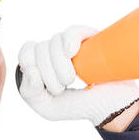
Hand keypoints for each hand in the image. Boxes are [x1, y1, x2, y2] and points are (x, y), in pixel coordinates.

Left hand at [16, 24, 138, 126]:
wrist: (111, 106)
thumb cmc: (80, 105)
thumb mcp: (49, 107)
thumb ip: (30, 93)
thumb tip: (31, 71)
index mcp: (42, 62)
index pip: (27, 51)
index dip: (30, 65)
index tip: (44, 85)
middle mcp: (56, 49)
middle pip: (40, 48)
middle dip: (49, 74)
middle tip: (62, 88)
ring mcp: (73, 42)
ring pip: (55, 42)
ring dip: (61, 67)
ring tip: (72, 80)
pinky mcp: (90, 38)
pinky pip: (72, 32)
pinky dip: (69, 41)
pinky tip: (72, 53)